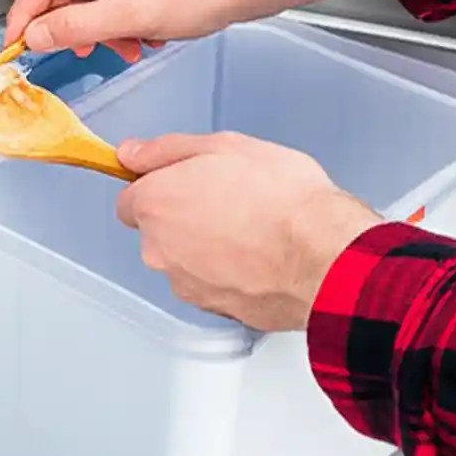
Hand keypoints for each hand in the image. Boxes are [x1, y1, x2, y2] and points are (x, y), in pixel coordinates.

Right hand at [3, 0, 379, 61]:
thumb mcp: (132, 16)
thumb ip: (76, 27)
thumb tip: (38, 35)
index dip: (25, 16)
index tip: (17, 43)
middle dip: (73, 25)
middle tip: (78, 51)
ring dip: (101, 27)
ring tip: (124, 46)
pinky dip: (119, 19)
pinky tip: (138, 36)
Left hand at [115, 132, 381, 331]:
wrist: (325, 257)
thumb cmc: (282, 199)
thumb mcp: (225, 146)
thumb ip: (167, 149)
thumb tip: (130, 153)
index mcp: (155, 205)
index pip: (130, 199)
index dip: (159, 187)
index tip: (184, 182)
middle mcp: (159, 249)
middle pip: (159, 230)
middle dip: (185, 217)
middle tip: (230, 200)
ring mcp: (185, 284)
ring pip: (186, 260)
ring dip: (207, 247)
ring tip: (252, 229)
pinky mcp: (214, 308)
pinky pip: (213, 285)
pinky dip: (229, 273)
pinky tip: (261, 257)